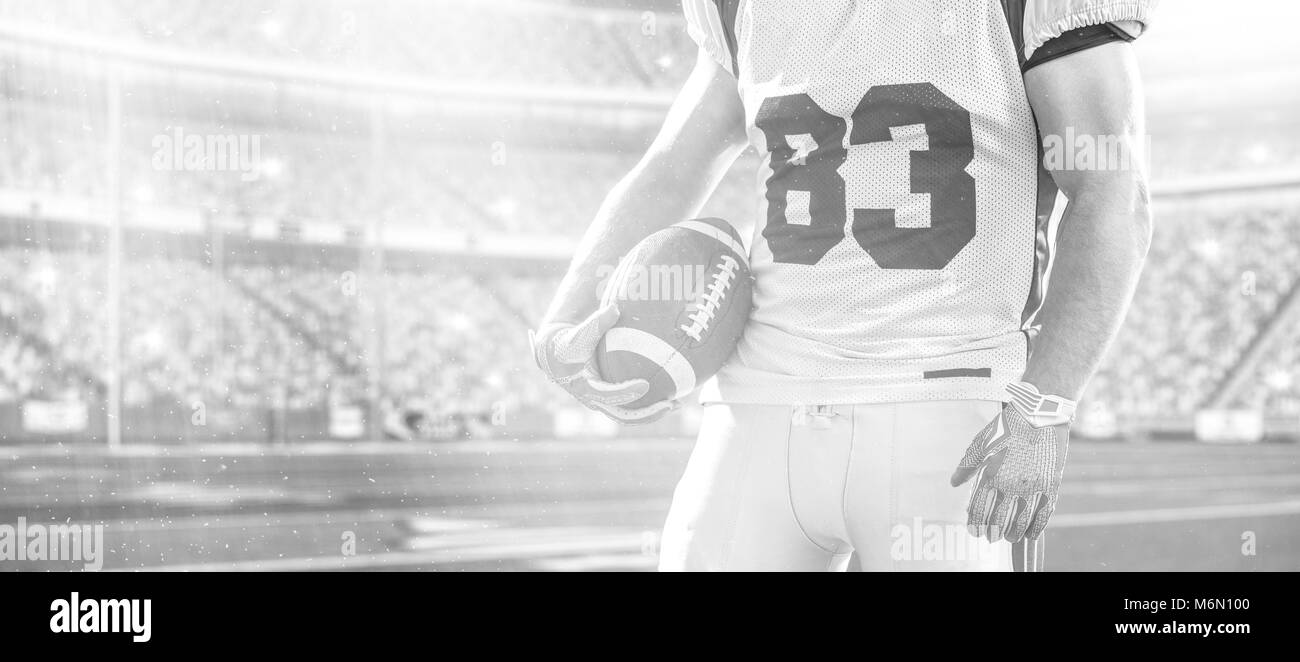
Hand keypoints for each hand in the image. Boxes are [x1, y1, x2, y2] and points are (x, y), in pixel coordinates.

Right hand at [529, 304, 676, 424]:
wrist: (558, 357)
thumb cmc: (570, 343)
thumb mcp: (580, 334)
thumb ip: (596, 323)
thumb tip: (615, 308)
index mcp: (586, 388)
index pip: (608, 395)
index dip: (626, 392)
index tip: (645, 385)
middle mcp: (595, 401)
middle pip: (623, 415)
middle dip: (647, 413)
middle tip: (670, 405)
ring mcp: (604, 403)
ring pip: (630, 416)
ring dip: (653, 412)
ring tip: (677, 404)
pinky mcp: (612, 401)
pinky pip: (632, 408)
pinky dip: (650, 405)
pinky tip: (670, 395)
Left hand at [951, 382, 1074, 543]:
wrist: (1040, 414)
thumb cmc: (1007, 427)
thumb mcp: (981, 443)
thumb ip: (967, 466)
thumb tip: (954, 484)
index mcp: (992, 474)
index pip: (979, 509)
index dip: (975, 524)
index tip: (974, 531)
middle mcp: (1011, 484)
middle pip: (999, 520)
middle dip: (992, 532)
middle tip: (990, 538)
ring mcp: (1034, 486)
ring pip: (1021, 521)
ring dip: (1013, 534)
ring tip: (1009, 538)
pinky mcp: (1052, 485)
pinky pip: (1044, 514)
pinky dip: (1037, 528)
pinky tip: (1031, 535)